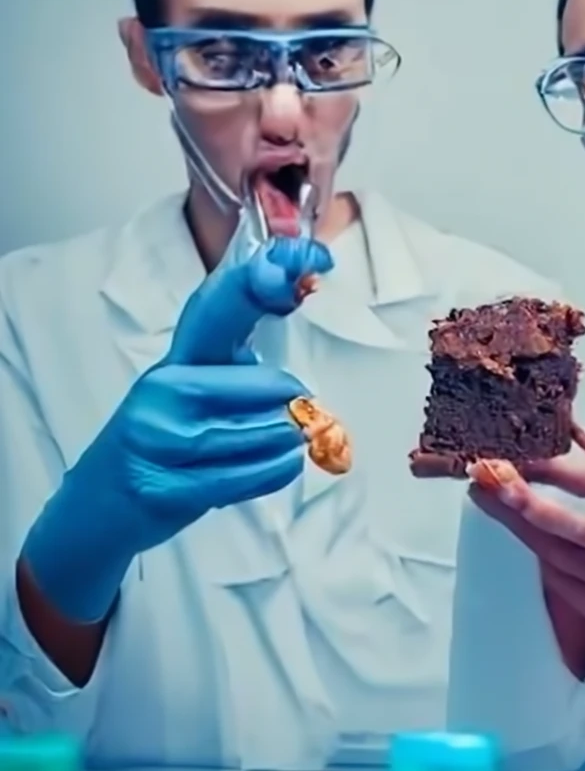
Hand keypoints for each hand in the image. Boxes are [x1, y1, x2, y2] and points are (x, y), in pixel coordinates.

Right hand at [21, 236, 333, 623]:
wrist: (97, 507)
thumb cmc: (162, 445)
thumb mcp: (192, 395)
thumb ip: (241, 376)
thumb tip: (302, 382)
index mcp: (179, 357)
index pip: (219, 308)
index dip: (255, 284)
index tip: (292, 263)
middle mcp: (165, 388)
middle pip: (266, 388)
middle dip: (294, 406)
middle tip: (298, 415)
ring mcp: (160, 437)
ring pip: (265, 434)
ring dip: (289, 443)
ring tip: (281, 444)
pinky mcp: (166, 486)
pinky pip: (249, 476)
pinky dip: (276, 472)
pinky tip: (279, 465)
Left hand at [468, 453, 584, 689]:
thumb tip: (542, 461)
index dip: (564, 477)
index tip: (521, 459)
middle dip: (528, 505)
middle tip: (488, 479)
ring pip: (572, 564)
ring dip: (524, 530)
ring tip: (489, 498)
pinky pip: (573, 590)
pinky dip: (545, 560)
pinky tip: (524, 534)